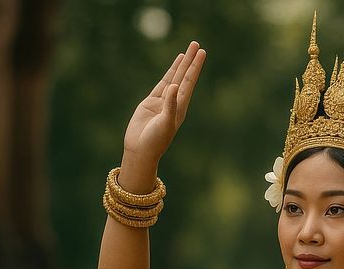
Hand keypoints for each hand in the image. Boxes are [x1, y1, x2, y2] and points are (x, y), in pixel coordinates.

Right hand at [123, 41, 205, 162]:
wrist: (141, 150)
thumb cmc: (156, 140)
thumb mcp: (165, 122)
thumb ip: (170, 104)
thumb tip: (175, 86)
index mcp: (181, 107)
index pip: (190, 82)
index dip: (195, 67)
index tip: (202, 53)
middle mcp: (174, 102)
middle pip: (184, 76)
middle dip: (190, 61)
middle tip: (197, 44)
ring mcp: (163, 102)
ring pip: (174, 78)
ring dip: (180, 66)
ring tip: (187, 52)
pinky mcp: (151, 102)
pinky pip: (162, 84)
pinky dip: (169, 75)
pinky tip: (174, 68)